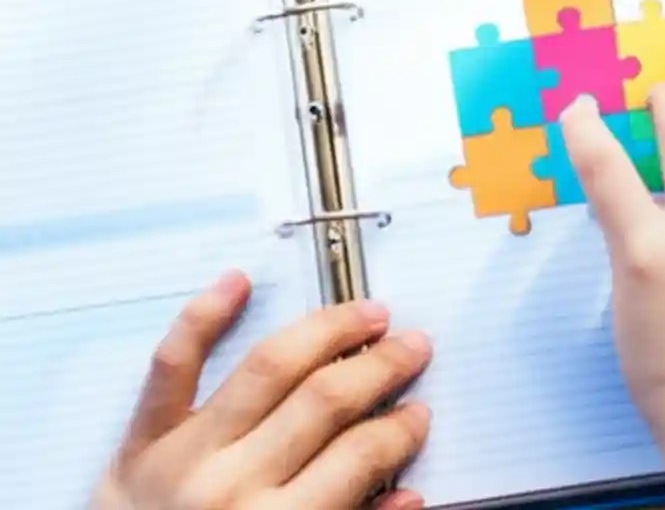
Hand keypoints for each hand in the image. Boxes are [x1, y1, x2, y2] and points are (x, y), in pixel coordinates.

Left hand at [94, 271, 432, 509]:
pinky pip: (172, 366)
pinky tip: (236, 283)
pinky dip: (202, 317)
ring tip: (363, 314)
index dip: (401, 428)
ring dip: (326, 331)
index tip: (417, 412)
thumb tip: (406, 495)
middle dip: (381, 367)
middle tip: (411, 347)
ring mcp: (184, 454)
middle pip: (325, 401)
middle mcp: (233, 484)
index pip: (360, 456)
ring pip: (268, 367)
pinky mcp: (141, 439)